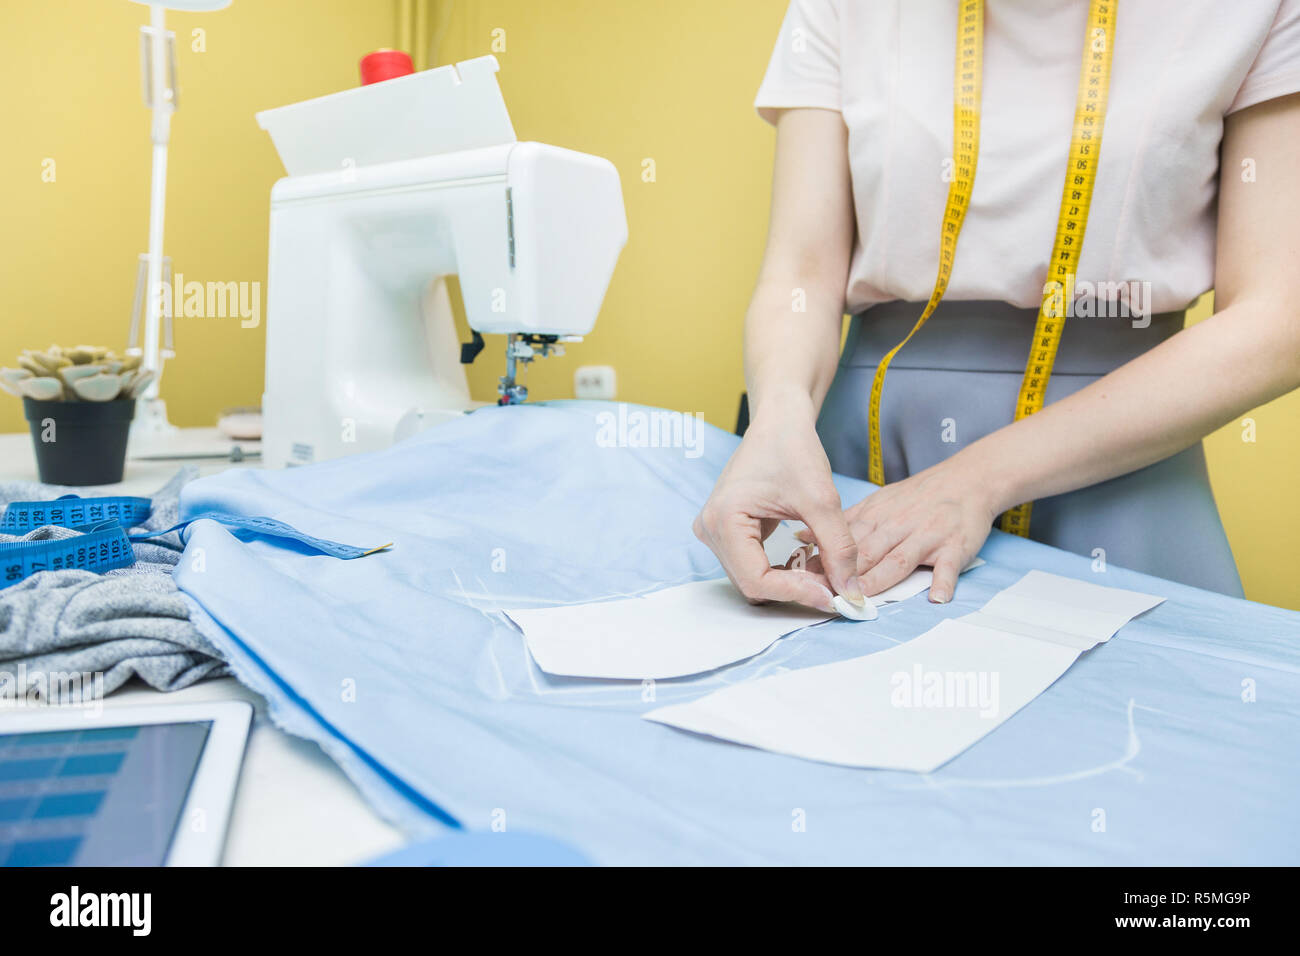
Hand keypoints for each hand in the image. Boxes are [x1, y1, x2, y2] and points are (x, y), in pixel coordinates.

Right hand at [694, 393, 865, 611]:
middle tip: (835, 586)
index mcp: (722, 520)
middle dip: (795, 589)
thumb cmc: (792, 447)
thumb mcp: (821, 499)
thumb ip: (838, 548)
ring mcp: (715, 532)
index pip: (756, 580)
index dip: (796, 594)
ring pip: (754, 579)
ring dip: (790, 583)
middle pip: (753, 584)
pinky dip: (782, 571)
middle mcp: (710, 529)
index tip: (833, 596)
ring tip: (824, 573)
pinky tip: (807, 562)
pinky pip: (754, 566)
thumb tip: (851, 592)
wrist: (780, 420)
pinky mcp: (728, 532)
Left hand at [797, 454, 997, 603]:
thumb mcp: (878, 502)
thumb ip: (845, 523)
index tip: (803, 579)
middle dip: (842, 575)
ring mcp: (927, 536)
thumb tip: (802, 536)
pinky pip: (949, 566)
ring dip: (880, 580)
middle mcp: (898, 526)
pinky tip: (937, 598)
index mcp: (876, 517)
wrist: (968, 480)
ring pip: (899, 560)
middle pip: (866, 553)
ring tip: (862, 600)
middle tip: (822, 596)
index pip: (844, 540)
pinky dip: (944, 582)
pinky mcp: (956, 546)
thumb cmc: (919, 497)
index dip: (822, 561)